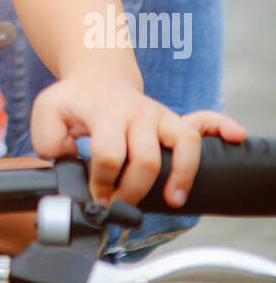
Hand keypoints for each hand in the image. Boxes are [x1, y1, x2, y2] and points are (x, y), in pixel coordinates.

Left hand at [31, 74, 246, 208]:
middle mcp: (138, 113)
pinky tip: (235, 138)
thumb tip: (68, 162)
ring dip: (181, 175)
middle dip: (133, 192)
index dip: (102, 183)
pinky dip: (221, 128)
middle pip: (146, 160)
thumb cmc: (74, 100)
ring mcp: (159, 115)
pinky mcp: (174, 120)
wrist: (97, 76)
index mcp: (106, 113)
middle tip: (120, 206)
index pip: (109, 155)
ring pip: (182, 143)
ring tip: (173, 200)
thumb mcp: (47, 113)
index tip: (96, 198)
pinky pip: (205, 122)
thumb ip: (48, 141)